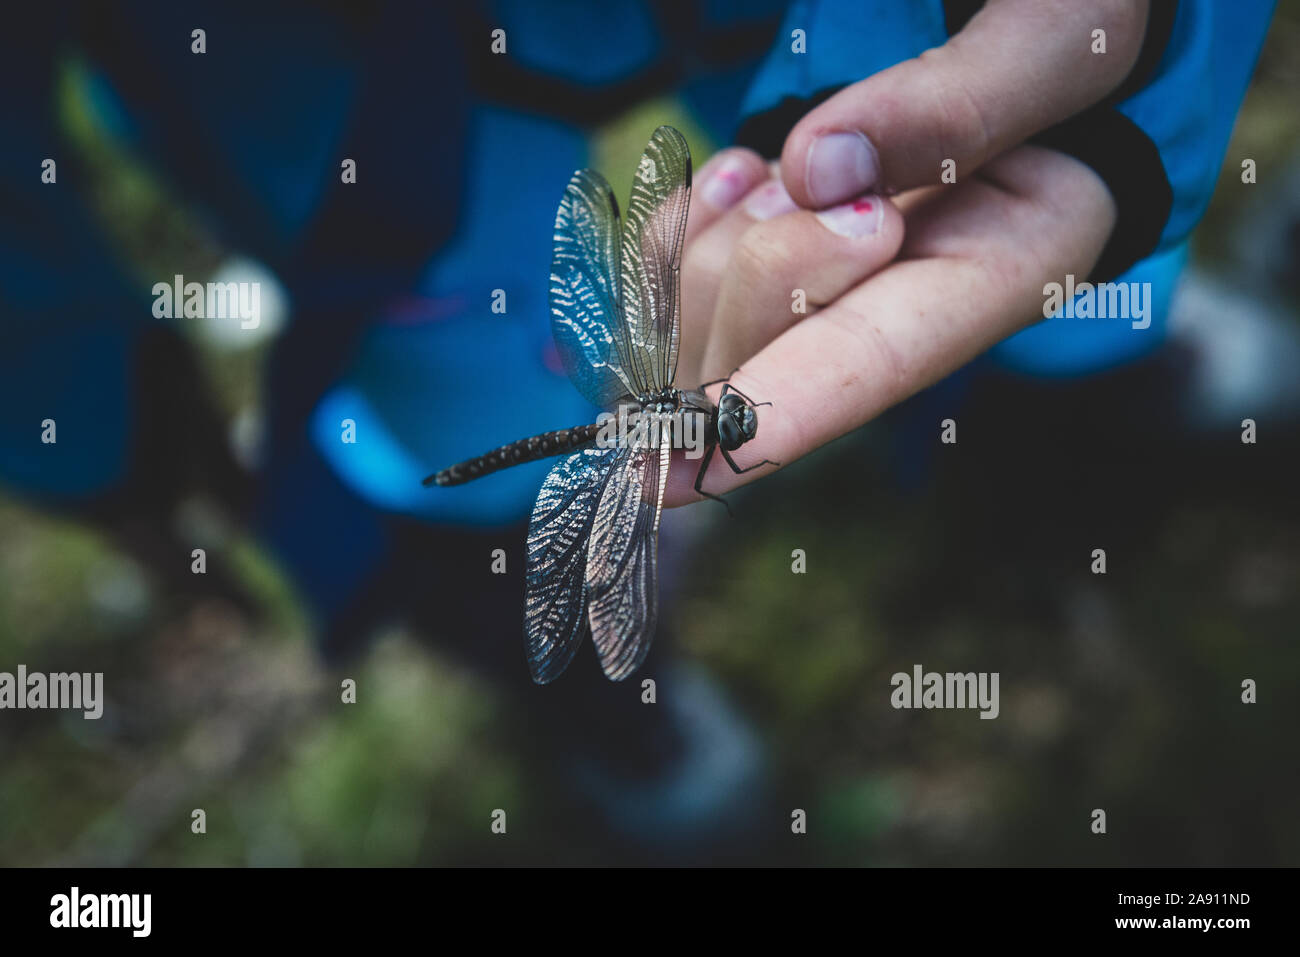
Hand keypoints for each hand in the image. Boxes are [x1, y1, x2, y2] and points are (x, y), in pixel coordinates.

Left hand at [665, 0, 1146, 504]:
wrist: (1031, 31)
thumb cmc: (1072, 33)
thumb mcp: (1061, 40)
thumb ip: (956, 105)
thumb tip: (819, 172)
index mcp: (1000, 273)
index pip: (874, 362)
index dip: (774, 417)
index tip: (679, 471)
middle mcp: (900, 311)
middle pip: (763, 341)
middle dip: (765, 254)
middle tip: (830, 171)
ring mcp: (823, 296)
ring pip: (700, 313)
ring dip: (728, 230)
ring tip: (799, 171)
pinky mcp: (769, 264)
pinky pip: (665, 275)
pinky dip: (684, 224)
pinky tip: (748, 182)